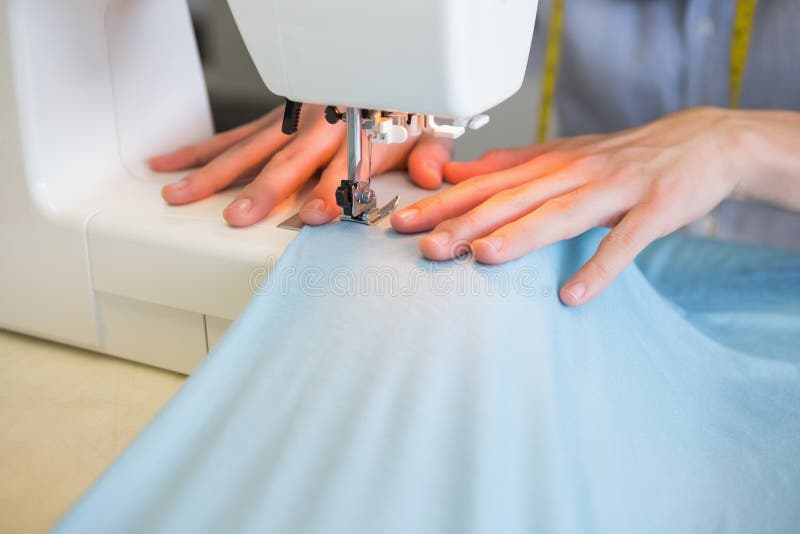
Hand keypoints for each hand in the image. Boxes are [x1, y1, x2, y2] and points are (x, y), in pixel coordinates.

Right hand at [150, 104, 453, 225]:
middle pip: (288, 162)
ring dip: (214, 174)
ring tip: (179, 194)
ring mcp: (292, 122)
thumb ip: (431, 156)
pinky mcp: (274, 121)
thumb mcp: (430, 132)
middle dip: (263, 191)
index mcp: (358, 134)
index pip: (342, 170)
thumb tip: (432, 178)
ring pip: (249, 149)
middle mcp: (320, 126)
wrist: (387, 70)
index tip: (316, 217)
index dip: (330, 193)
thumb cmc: (405, 110)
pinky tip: (171, 163)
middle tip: (237, 218)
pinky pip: (234, 135)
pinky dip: (202, 150)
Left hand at [391, 107, 789, 305]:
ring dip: (520, 234)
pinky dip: (600, 266)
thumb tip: (458, 174)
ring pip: (559, 212)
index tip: (403, 223)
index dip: (443, 203)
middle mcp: (573, 172)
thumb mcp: (563, 155)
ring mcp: (614, 189)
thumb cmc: (622, 157)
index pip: (486, 184)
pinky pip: (625, 241)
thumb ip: (511, 167)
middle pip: (512, 198)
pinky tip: (573, 295)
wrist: (701, 143)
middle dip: (466, 222)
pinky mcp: (654, 209)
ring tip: (483, 257)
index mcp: (548, 163)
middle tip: (427, 247)